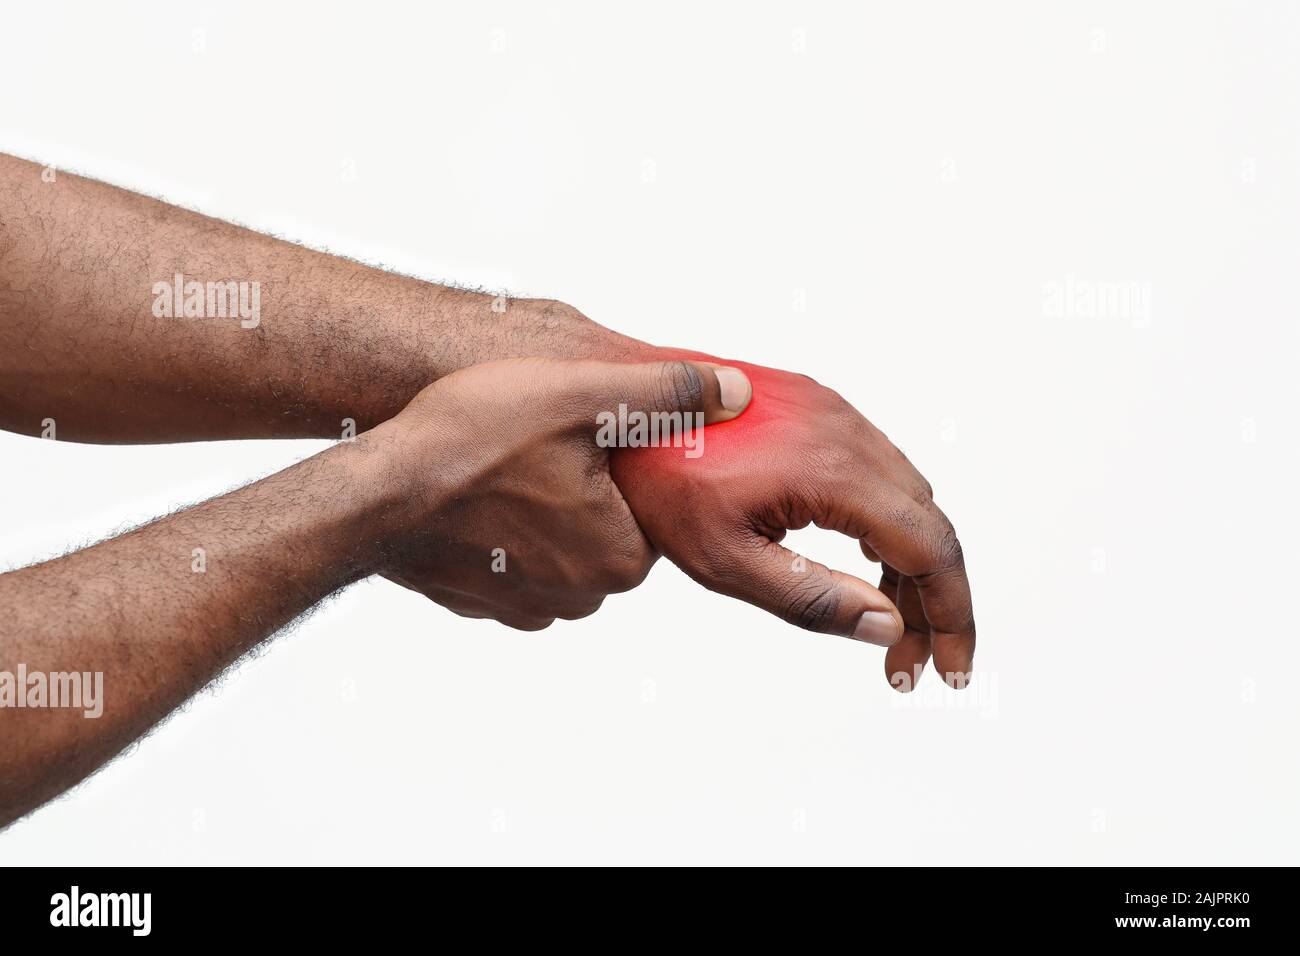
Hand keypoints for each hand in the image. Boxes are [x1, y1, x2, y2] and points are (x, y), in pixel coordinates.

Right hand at [368, 356, 751, 629]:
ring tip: (503, 463)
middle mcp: (582, 596)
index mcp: (621, 556)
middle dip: (583, 487)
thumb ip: (668, 395)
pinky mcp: (479, 604)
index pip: (650, 508)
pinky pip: (511, 564)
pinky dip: (500, 534)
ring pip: (559, 547)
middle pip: (607, 529)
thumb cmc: (472, 443)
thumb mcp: (583, 396)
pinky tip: (474, 495)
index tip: (591, 433)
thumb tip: (737, 392)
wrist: (370, 496)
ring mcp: (524, 606)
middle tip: (543, 440)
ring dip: (540, 511)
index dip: (624, 464)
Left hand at [611, 352, 974, 689]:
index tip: (950, 670)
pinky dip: (885, 520)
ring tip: (887, 619)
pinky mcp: (815, 406)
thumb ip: (810, 598)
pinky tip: (863, 559)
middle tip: (912, 661)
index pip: (930, 547)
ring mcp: (833, 411)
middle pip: (927, 523)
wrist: (617, 410)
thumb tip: (887, 628)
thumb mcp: (725, 559)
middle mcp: (846, 429)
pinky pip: (876, 467)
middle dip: (933, 599)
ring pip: (905, 495)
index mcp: (834, 469)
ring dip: (909, 560)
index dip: (952, 614)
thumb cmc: (658, 484)